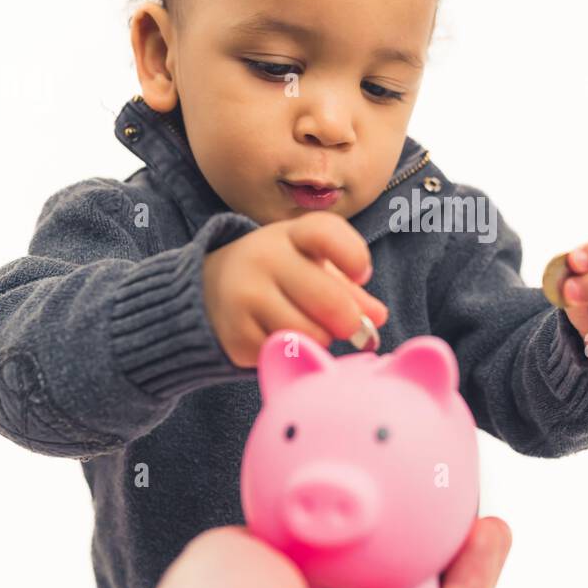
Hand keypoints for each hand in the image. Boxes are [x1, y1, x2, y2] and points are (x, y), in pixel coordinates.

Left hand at [127, 517, 512, 587]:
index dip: (360, 523)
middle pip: (379, 585)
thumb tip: (300, 506)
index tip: (386, 481)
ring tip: (475, 505)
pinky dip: (478, 581)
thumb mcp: (230, 552)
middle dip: (413, 539)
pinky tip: (493, 534)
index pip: (327, 563)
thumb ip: (272, 527)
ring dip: (457, 554)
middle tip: (440, 492)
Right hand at [203, 210, 388, 368]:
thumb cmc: (279, 275)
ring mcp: (245, 296)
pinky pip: (286, 353)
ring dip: (322, 340)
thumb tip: (378, 317)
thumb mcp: (311, 266)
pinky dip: (293, 353)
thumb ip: (348, 287)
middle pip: (330, 300)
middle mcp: (263, 258)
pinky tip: (280, 338)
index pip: (326, 234)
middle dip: (350, 321)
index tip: (362, 275)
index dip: (355, 257)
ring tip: (310, 329)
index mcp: (290, 234)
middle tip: (349, 326)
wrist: (209, 290)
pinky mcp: (236, 333)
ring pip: (311, 335)